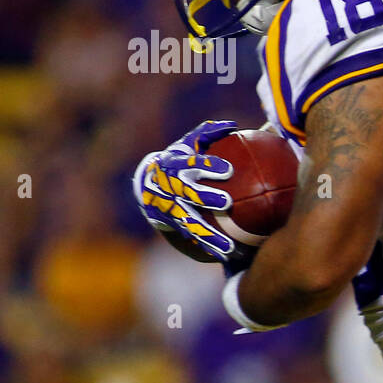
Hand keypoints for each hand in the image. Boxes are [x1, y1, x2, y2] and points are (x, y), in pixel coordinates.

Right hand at [133, 120, 237, 261]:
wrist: (148, 184)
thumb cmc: (179, 159)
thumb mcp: (189, 144)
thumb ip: (209, 133)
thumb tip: (233, 125)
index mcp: (176, 165)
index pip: (191, 163)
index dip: (208, 166)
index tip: (227, 169)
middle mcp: (171, 188)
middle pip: (188, 194)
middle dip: (206, 197)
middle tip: (227, 202)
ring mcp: (170, 209)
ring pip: (191, 224)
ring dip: (210, 236)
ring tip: (232, 248)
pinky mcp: (173, 225)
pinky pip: (193, 239)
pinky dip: (209, 248)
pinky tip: (229, 258)